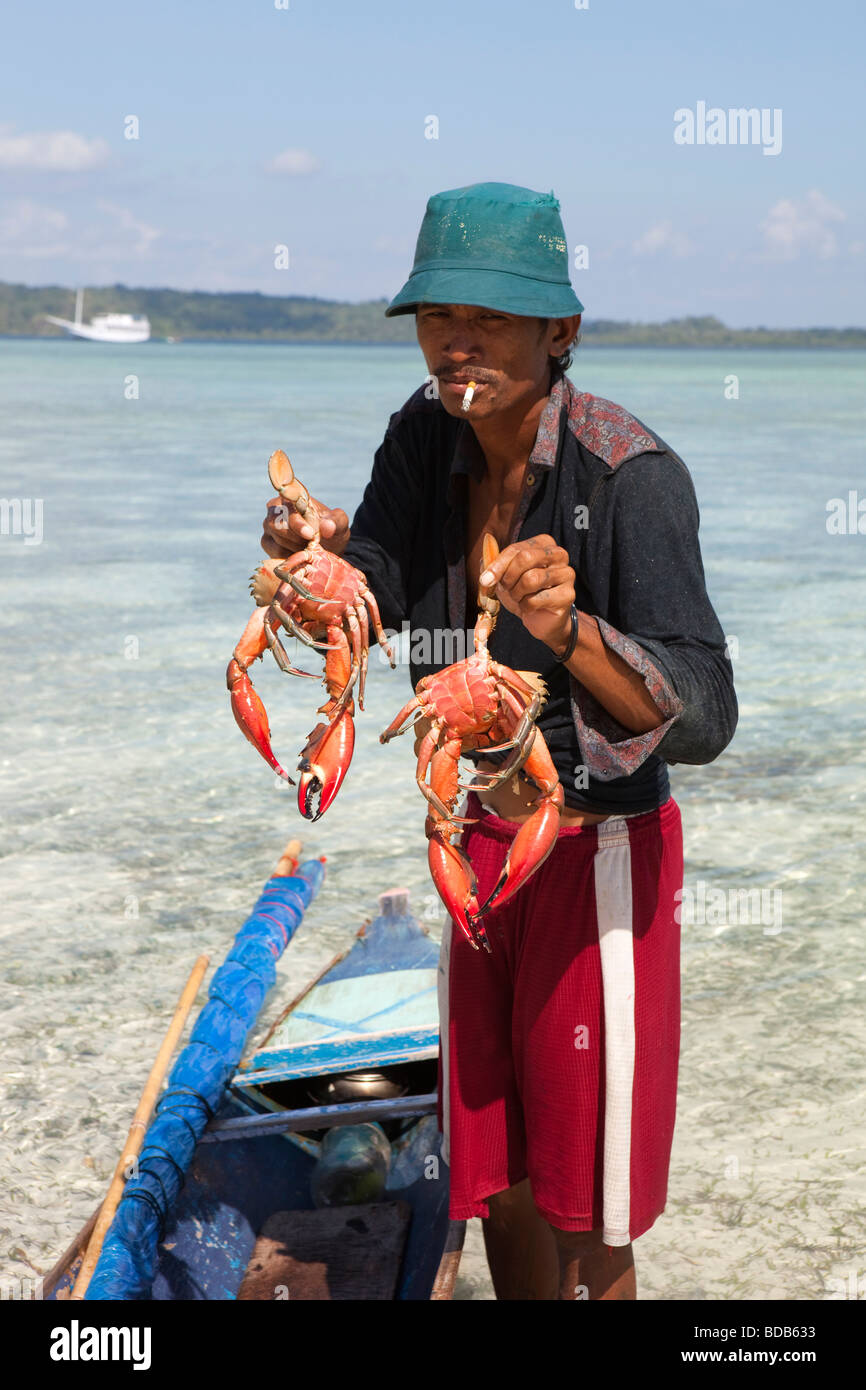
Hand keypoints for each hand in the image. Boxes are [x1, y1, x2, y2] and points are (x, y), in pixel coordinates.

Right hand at [261, 492, 349, 558]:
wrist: (327, 546)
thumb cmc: (332, 530)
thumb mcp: (340, 524)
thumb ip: (336, 522)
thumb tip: (327, 527)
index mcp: (293, 497)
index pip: (287, 506)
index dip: (296, 522)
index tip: (310, 534)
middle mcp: (275, 508)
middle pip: (276, 524)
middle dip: (295, 538)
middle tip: (312, 545)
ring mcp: (268, 525)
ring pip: (276, 540)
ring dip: (295, 548)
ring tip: (310, 548)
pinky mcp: (267, 541)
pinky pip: (275, 552)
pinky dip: (290, 557)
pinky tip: (302, 555)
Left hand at [479, 535, 575, 654]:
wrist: (541, 618)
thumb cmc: (524, 593)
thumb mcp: (505, 576)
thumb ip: (493, 565)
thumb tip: (484, 563)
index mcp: (544, 543)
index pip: (516, 549)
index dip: (497, 565)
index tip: (485, 580)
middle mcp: (559, 554)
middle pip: (526, 558)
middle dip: (509, 577)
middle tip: (506, 589)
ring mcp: (566, 574)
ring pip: (531, 579)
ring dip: (517, 593)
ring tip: (519, 598)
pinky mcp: (568, 595)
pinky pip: (536, 599)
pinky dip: (526, 607)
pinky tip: (530, 608)